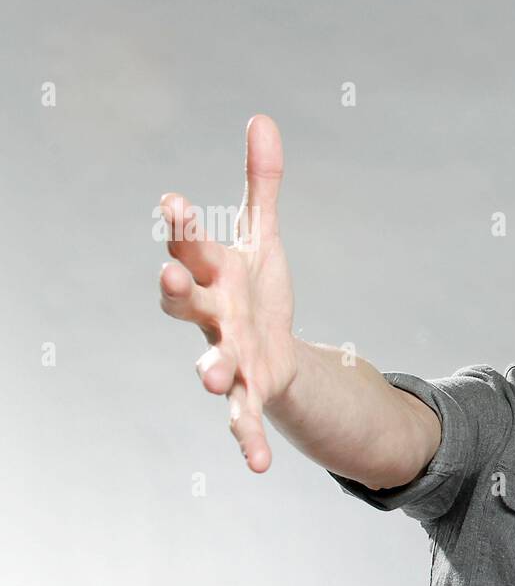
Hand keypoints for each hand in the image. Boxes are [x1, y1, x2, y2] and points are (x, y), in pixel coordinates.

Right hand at [158, 115, 295, 472]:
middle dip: (178, 293)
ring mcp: (226, 357)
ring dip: (208, 372)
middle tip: (171, 278)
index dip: (181, 228)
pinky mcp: (248, 393)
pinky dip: (248, 441)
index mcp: (212, 275)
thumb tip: (263, 119)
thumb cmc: (255, 291)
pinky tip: (258, 466)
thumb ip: (260, 185)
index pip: (190, 248)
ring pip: (211, 365)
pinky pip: (243, 419)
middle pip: (186, 305)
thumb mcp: (262, 237)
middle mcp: (211, 318)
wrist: (271, 349)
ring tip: (208, 380)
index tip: (173, 202)